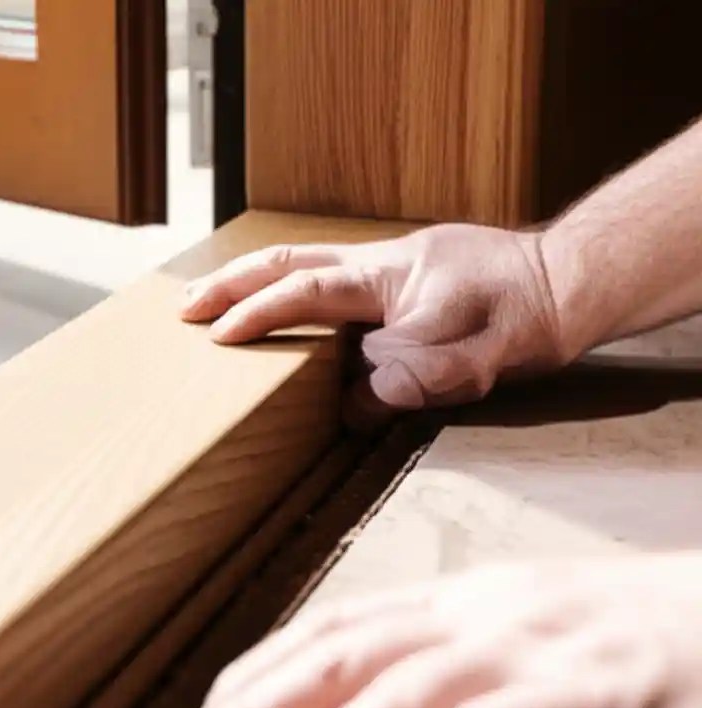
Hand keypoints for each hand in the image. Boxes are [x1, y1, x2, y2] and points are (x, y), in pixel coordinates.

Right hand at [180, 224, 570, 427]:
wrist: (566, 282)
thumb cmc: (524, 320)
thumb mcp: (477, 362)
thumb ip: (414, 380)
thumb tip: (352, 406)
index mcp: (387, 278)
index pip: (304, 290)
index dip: (255, 312)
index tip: (213, 337)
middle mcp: (377, 263)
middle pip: (286, 260)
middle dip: (230, 283)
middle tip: (183, 307)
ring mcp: (386, 264)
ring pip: (302, 259)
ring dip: (252, 279)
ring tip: (210, 300)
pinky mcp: (396, 273)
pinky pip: (326, 271)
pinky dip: (286, 282)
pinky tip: (277, 302)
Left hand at [194, 553, 701, 707]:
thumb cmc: (625, 638)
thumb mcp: (524, 636)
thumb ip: (445, 662)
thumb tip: (360, 702)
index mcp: (466, 602)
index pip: (339, 624)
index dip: (266, 665)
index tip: (211, 705)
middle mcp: (485, 615)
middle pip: (349, 647)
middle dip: (266, 695)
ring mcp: (538, 650)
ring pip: (409, 686)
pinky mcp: (596, 689)